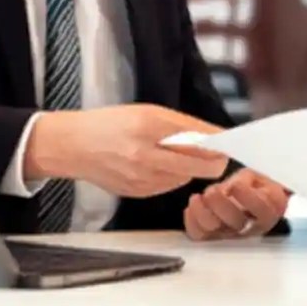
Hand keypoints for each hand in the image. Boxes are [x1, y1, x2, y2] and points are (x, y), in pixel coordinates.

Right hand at [26, 104, 228, 197]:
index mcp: (150, 126)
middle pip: (201, 166)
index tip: (234, 143)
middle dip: (215, 161)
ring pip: (186, 177)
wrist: (72, 145)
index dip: (221, 143)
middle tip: (218, 154)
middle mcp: (146, 154)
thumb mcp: (148, 113)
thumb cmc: (111, 123)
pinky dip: (171, 176)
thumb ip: (181, 125)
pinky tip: (157, 165)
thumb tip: (215, 138)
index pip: (200, 138)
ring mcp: (141, 177)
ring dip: (190, 168)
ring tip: (174, 154)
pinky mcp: (136, 192)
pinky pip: (168, 186)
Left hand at [184, 168, 290, 240]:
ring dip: (203, 212)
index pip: (263, 208)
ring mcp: (232, 234)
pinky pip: (199, 235)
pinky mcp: (213, 237)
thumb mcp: (254, 176)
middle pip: (237, 222)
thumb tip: (232, 186)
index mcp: (269, 208)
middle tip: (212, 191)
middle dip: (221, 204)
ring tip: (199, 197)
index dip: (247, 197)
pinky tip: (192, 207)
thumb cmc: (249, 185)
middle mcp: (252, 226)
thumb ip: (246, 180)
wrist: (238, 197)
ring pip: (216, 230)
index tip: (235, 184)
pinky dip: (192, 220)